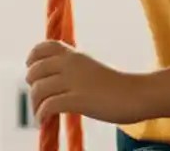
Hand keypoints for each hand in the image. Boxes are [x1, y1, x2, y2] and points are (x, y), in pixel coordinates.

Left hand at [26, 40, 152, 124]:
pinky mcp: (78, 99)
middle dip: (32, 85)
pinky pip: (49, 105)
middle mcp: (71, 63)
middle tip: (39, 97)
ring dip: (35, 104)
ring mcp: (74, 81)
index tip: (31, 68)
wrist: (138, 94)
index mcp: (74, 54)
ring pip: (38, 89)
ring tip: (40, 113)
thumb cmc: (118, 86)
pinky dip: (41, 114)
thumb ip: (72, 68)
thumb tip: (53, 78)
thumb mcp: (90, 67)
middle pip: (35, 70)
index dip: (32, 58)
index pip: (43, 47)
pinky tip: (43, 121)